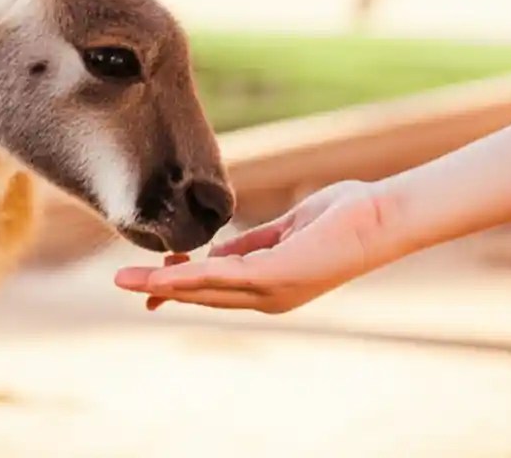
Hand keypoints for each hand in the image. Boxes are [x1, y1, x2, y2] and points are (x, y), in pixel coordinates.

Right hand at [114, 181, 396, 313]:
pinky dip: (191, 274)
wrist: (385, 215)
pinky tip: (167, 272)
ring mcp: (274, 289)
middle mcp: (270, 295)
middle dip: (163, 290)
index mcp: (272, 284)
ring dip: (165, 285)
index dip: (181, 285)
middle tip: (124, 286)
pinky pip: (224, 275)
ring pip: (207, 288)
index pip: (217, 289)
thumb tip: (215, 250)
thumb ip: (253, 242)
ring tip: (127, 281)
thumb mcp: (287, 230)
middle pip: (205, 294)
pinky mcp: (278, 276)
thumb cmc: (346, 216)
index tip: (150, 282)